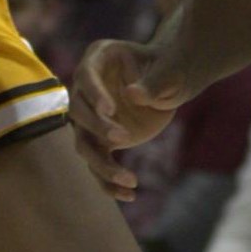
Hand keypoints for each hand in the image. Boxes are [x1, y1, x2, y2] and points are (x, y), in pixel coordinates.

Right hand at [69, 39, 188, 201]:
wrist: (172, 79)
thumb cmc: (172, 66)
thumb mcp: (170, 70)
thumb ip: (154, 81)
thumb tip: (133, 94)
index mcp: (99, 56)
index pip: (86, 76)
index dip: (94, 93)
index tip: (109, 109)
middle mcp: (87, 88)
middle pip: (78, 112)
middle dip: (97, 126)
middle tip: (123, 137)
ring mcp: (92, 116)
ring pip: (84, 144)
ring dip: (102, 163)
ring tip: (129, 179)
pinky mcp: (101, 139)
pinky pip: (98, 163)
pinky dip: (109, 181)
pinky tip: (129, 194)